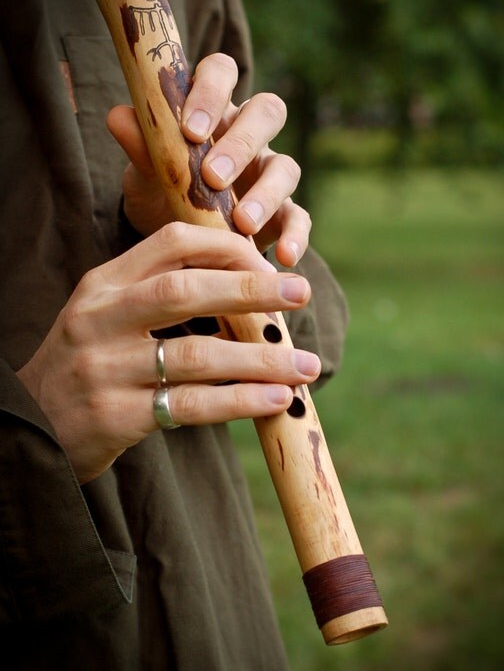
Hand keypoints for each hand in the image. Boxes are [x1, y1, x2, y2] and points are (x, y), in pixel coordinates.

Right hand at [16, 223, 320, 483]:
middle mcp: (102, 318)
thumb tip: (248, 288)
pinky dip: (239, 400)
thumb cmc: (88, 367)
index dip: (226, 247)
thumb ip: (159, 295)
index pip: (170, 242)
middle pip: (187, 291)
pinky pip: (189, 405)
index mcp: (104, 284)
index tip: (269, 265)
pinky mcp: (114, 415)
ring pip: (197, 354)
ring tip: (307, 366)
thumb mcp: (108, 317)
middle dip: (251, 291)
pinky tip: (276, 400)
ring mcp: (105, 367)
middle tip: (302, 293)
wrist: (30, 428)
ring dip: (261, 358)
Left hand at [111, 52, 309, 266]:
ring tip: (242, 224)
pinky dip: (297, 236)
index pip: (221, 72)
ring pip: (286, 167)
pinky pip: (299, 218)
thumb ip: (139, 144)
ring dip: (267, 194)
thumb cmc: (162, 190)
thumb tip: (119, 116)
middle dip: (241, 143)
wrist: (174, 242)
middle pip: (266, 112)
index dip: (211, 91)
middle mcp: (248, 135)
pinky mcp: (283, 214)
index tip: (190, 131)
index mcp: (213, 110)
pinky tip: (286, 257)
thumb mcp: (145, 170)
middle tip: (213, 177)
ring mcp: (269, 173)